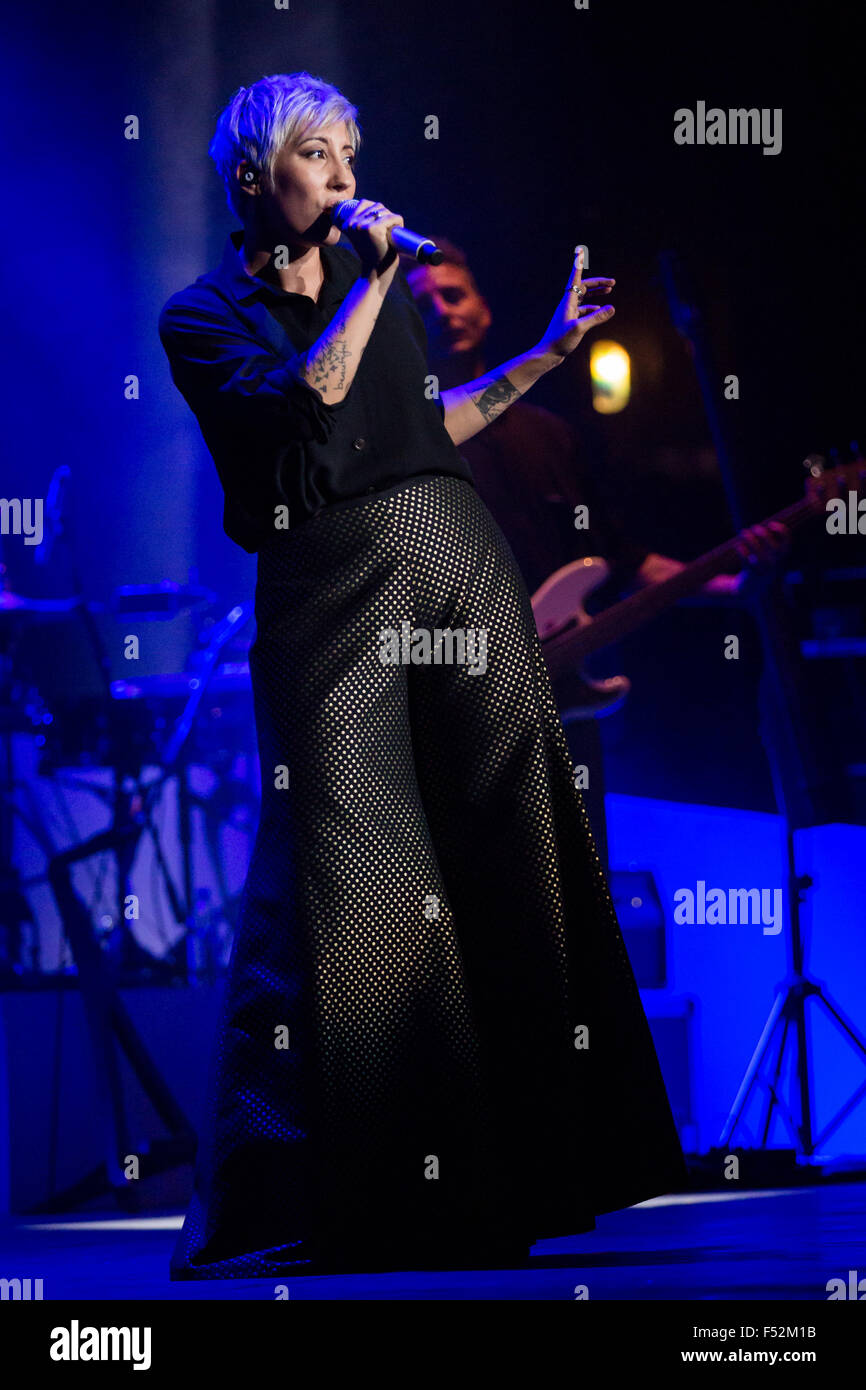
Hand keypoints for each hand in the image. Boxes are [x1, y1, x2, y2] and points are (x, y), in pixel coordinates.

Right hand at [338, 198, 403, 278]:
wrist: (376, 272)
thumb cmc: (372, 255)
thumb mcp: (362, 236)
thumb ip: (362, 221)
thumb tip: (373, 205)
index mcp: (346, 224)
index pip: (364, 203)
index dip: (376, 212)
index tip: (381, 227)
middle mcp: (352, 223)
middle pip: (375, 206)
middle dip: (385, 215)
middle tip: (388, 230)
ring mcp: (362, 225)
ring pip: (383, 210)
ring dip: (391, 219)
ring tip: (392, 231)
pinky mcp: (374, 229)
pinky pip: (392, 217)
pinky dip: (398, 223)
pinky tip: (397, 230)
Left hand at [536, 246, 615, 362]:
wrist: (548, 354)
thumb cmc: (560, 341)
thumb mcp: (580, 328)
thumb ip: (596, 318)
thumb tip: (612, 308)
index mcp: (567, 302)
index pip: (575, 279)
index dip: (579, 266)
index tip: (581, 253)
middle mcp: (567, 304)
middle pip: (583, 287)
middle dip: (597, 283)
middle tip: (613, 282)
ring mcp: (568, 313)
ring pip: (584, 297)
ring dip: (596, 293)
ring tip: (610, 290)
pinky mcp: (570, 322)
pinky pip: (583, 309)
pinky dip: (592, 307)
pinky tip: (600, 311)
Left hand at [703, 521, 790, 595]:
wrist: (750, 589)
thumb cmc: (757, 567)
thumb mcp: (766, 556)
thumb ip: (766, 543)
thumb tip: (760, 527)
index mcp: (780, 559)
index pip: (787, 544)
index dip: (781, 532)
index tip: (771, 524)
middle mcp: (775, 566)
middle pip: (774, 548)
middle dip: (764, 535)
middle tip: (753, 527)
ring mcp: (764, 572)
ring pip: (760, 556)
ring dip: (751, 541)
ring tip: (742, 533)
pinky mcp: (751, 576)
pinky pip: (748, 563)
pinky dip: (742, 552)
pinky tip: (738, 545)